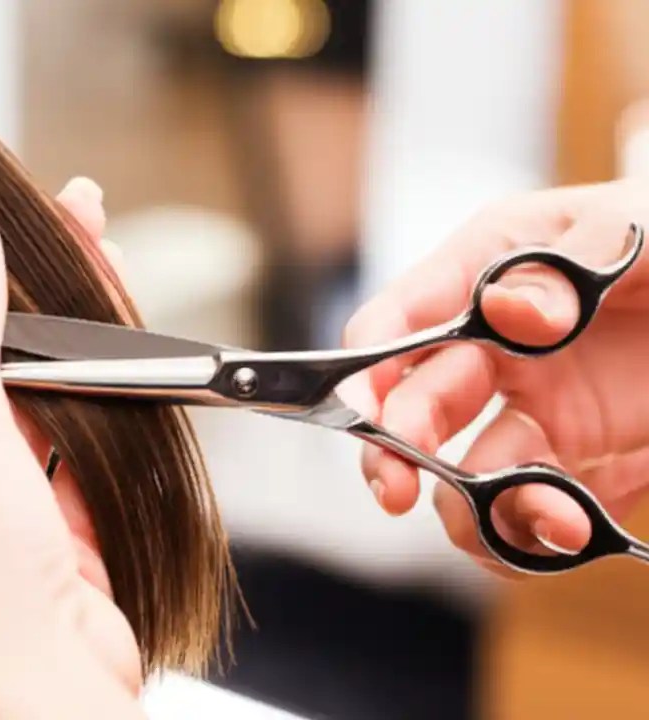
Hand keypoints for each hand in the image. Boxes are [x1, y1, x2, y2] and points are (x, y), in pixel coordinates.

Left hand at [0, 180, 144, 717]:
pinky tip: (128, 361)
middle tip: (79, 225)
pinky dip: (108, 417)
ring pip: (42, 414)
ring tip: (110, 275)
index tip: (1, 216)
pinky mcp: (62, 550)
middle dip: (34, 305)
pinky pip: (85, 463)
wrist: (34, 711)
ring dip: (77, 356)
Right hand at [341, 180, 648, 574]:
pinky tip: (572, 534)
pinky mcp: (582, 464)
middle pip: (414, 408)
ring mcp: (537, 410)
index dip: (370, 366)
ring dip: (477, 510)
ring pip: (462, 476)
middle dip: (398, 450)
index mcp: (492, 270)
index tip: (365, 411)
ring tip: (548, 522)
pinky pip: (530, 515)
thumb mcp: (641, 227)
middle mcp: (497, 347)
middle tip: (400, 487)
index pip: (403, 318)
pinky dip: (534, 539)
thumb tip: (504, 309)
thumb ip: (572, 260)